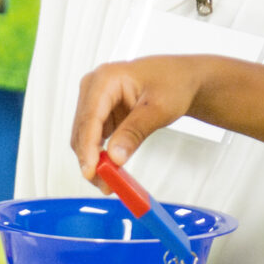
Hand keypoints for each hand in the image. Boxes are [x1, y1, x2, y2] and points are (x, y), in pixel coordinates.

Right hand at [70, 57, 201, 189]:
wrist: (181, 79)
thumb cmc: (172, 83)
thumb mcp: (157, 109)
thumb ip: (135, 132)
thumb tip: (115, 156)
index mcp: (105, 79)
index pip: (89, 118)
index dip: (88, 147)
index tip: (92, 171)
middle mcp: (93, 87)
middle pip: (82, 130)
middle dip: (90, 159)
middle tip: (107, 184)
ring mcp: (94, 100)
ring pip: (84, 137)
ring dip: (93, 160)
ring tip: (111, 182)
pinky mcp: (100, 113)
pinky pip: (93, 138)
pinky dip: (99, 155)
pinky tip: (111, 169)